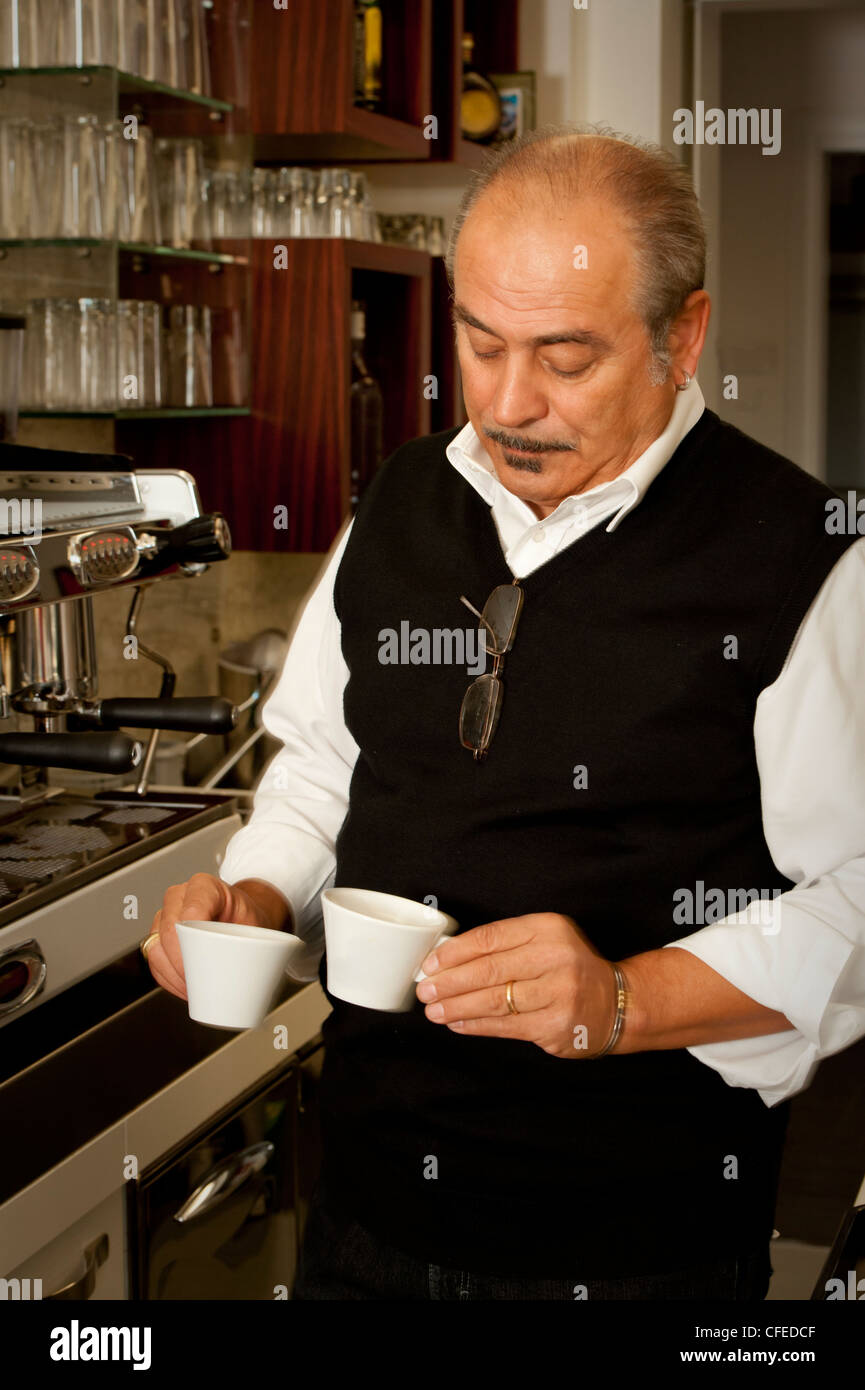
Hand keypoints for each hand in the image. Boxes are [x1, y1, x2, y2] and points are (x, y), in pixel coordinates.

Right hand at [145, 874, 288, 1001]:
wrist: (243, 919)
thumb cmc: (248, 919)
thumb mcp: (255, 925)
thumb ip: (244, 942)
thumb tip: (234, 974)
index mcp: (205, 887)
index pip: (191, 911)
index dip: (193, 943)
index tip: (203, 966)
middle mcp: (180, 897)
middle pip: (168, 932)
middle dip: (181, 965)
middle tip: (199, 984)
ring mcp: (165, 914)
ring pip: (156, 948)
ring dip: (173, 975)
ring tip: (194, 988)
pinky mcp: (158, 934)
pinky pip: (153, 959)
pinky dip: (167, 978)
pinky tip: (184, 986)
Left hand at [415, 912, 622, 1058]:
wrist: (613, 1002)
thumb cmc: (568, 968)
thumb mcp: (544, 940)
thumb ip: (505, 945)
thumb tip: (449, 959)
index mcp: (548, 928)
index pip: (491, 937)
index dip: (455, 952)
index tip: (431, 964)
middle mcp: (555, 957)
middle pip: (489, 970)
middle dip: (450, 983)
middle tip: (425, 990)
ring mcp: (558, 993)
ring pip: (494, 1001)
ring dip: (457, 1007)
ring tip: (434, 1010)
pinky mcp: (555, 1025)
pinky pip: (505, 1026)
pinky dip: (476, 1026)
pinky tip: (458, 1024)